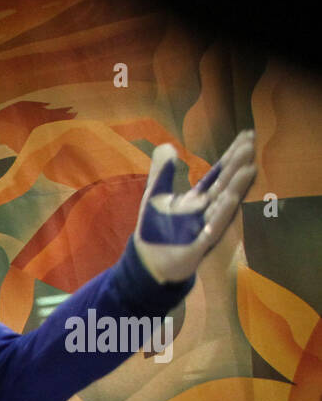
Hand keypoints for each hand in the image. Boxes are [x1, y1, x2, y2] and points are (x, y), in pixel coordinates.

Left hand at [132, 129, 256, 283]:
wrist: (148, 264)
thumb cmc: (155, 232)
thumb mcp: (155, 198)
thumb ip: (161, 173)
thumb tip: (166, 146)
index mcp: (197, 200)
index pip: (217, 173)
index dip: (230, 156)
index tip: (247, 135)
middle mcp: (205, 211)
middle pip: (224, 184)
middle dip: (237, 165)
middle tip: (252, 143)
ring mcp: (205, 227)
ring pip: (224, 204)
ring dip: (236, 186)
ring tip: (250, 167)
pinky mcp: (200, 244)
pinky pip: (213, 227)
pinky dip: (222, 213)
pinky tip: (232, 198)